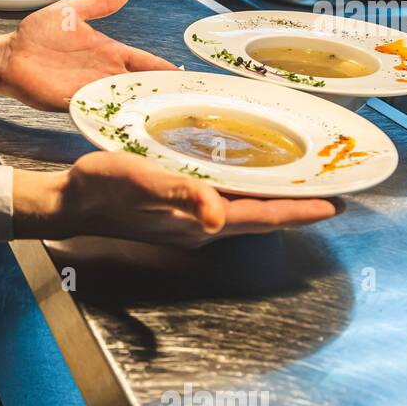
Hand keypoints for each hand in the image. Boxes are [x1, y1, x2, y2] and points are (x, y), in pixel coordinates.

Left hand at [0, 0, 176, 110]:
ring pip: (121, 101)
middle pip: (138, 86)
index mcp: (109, 52)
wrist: (8, 54)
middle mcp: (103, 73)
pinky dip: (109, 115)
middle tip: (186, 105)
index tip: (187, 78)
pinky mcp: (70, 102)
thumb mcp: (72, 13)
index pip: (144, 62)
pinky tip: (126, 121)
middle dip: (160, 94)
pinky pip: (95, 110)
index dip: (164, 69)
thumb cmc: (38, 34)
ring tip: (163, 116)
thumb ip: (99, 5)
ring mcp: (88, 90)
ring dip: (138, 108)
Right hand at [13, 152, 340, 247]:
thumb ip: (178, 193)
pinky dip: (247, 194)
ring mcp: (189, 222)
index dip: (301, 210)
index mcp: (200, 221)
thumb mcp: (139, 180)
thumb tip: (216, 213)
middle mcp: (201, 225)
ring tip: (300, 186)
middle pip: (261, 219)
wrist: (69, 202)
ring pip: (245, 213)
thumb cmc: (102, 188)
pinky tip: (246, 180)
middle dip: (296, 207)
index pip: (262, 216)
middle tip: (330, 191)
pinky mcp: (176, 212)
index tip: (337, 203)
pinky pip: (225, 205)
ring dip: (274, 202)